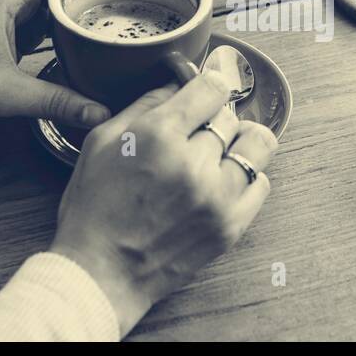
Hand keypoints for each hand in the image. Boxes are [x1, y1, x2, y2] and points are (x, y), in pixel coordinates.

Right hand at [49, 73, 280, 335]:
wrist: (100, 273)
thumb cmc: (94, 208)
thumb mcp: (101, 141)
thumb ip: (144, 104)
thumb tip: (178, 81)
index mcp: (158, 136)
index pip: (213, 87)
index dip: (208, 85)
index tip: (204, 93)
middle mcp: (193, 164)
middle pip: (231, 117)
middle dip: (214, 119)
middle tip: (196, 133)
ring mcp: (217, 198)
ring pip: (257, 145)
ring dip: (238, 144)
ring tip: (218, 154)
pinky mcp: (231, 226)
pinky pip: (261, 183)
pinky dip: (246, 178)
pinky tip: (222, 183)